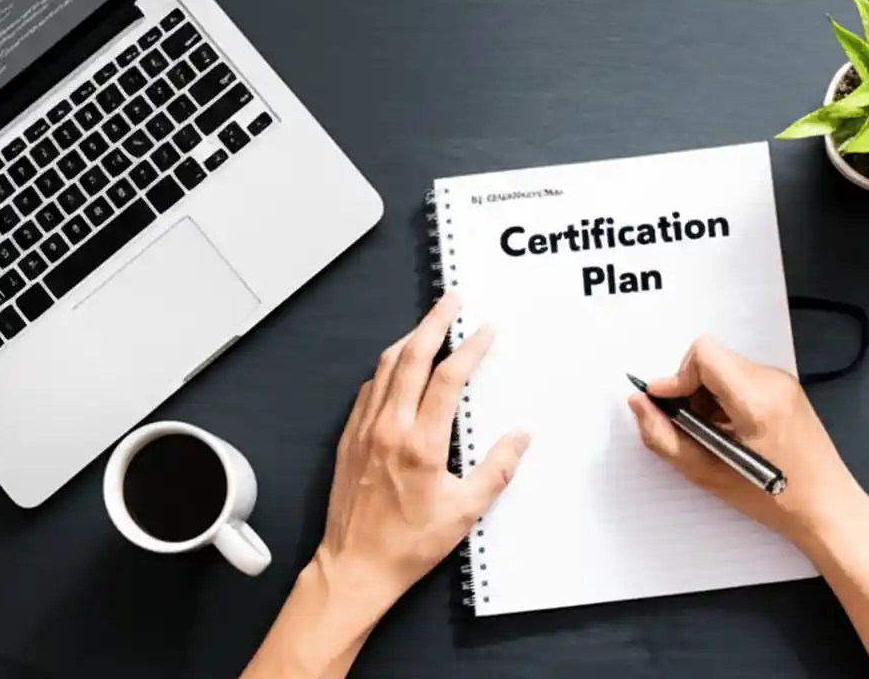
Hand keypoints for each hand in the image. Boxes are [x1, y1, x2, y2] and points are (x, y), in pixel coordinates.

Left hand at [313, 294, 529, 614]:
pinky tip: (398, 367)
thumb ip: (497, 470)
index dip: (470, 348)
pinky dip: (387, 369)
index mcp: (421, 444)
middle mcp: (389, 428)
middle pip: (412, 357)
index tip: (486, 331)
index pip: (449, 378)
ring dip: (409, 339)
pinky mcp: (349, 439)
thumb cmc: (408, 545)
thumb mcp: (465, 512)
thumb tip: (519, 438)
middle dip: (435, 322)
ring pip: (385, 367)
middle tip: (452, 299)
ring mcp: (364, 430)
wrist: (353, 567)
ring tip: (429, 323)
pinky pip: (369, 389)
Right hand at [627, 336, 863, 552]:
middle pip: (711, 360)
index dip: (677, 376)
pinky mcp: (786, 390)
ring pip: (725, 369)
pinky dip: (725, 400)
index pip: (704, 354)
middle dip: (690, 390)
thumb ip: (664, 437)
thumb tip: (641, 405)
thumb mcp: (708, 474)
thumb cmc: (778, 499)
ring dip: (706, 397)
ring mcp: (783, 383)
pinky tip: (730, 433)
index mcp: (756, 400)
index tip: (666, 404)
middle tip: (690, 428)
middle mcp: (773, 382)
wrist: (828, 507)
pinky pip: (742, 379)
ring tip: (713, 436)